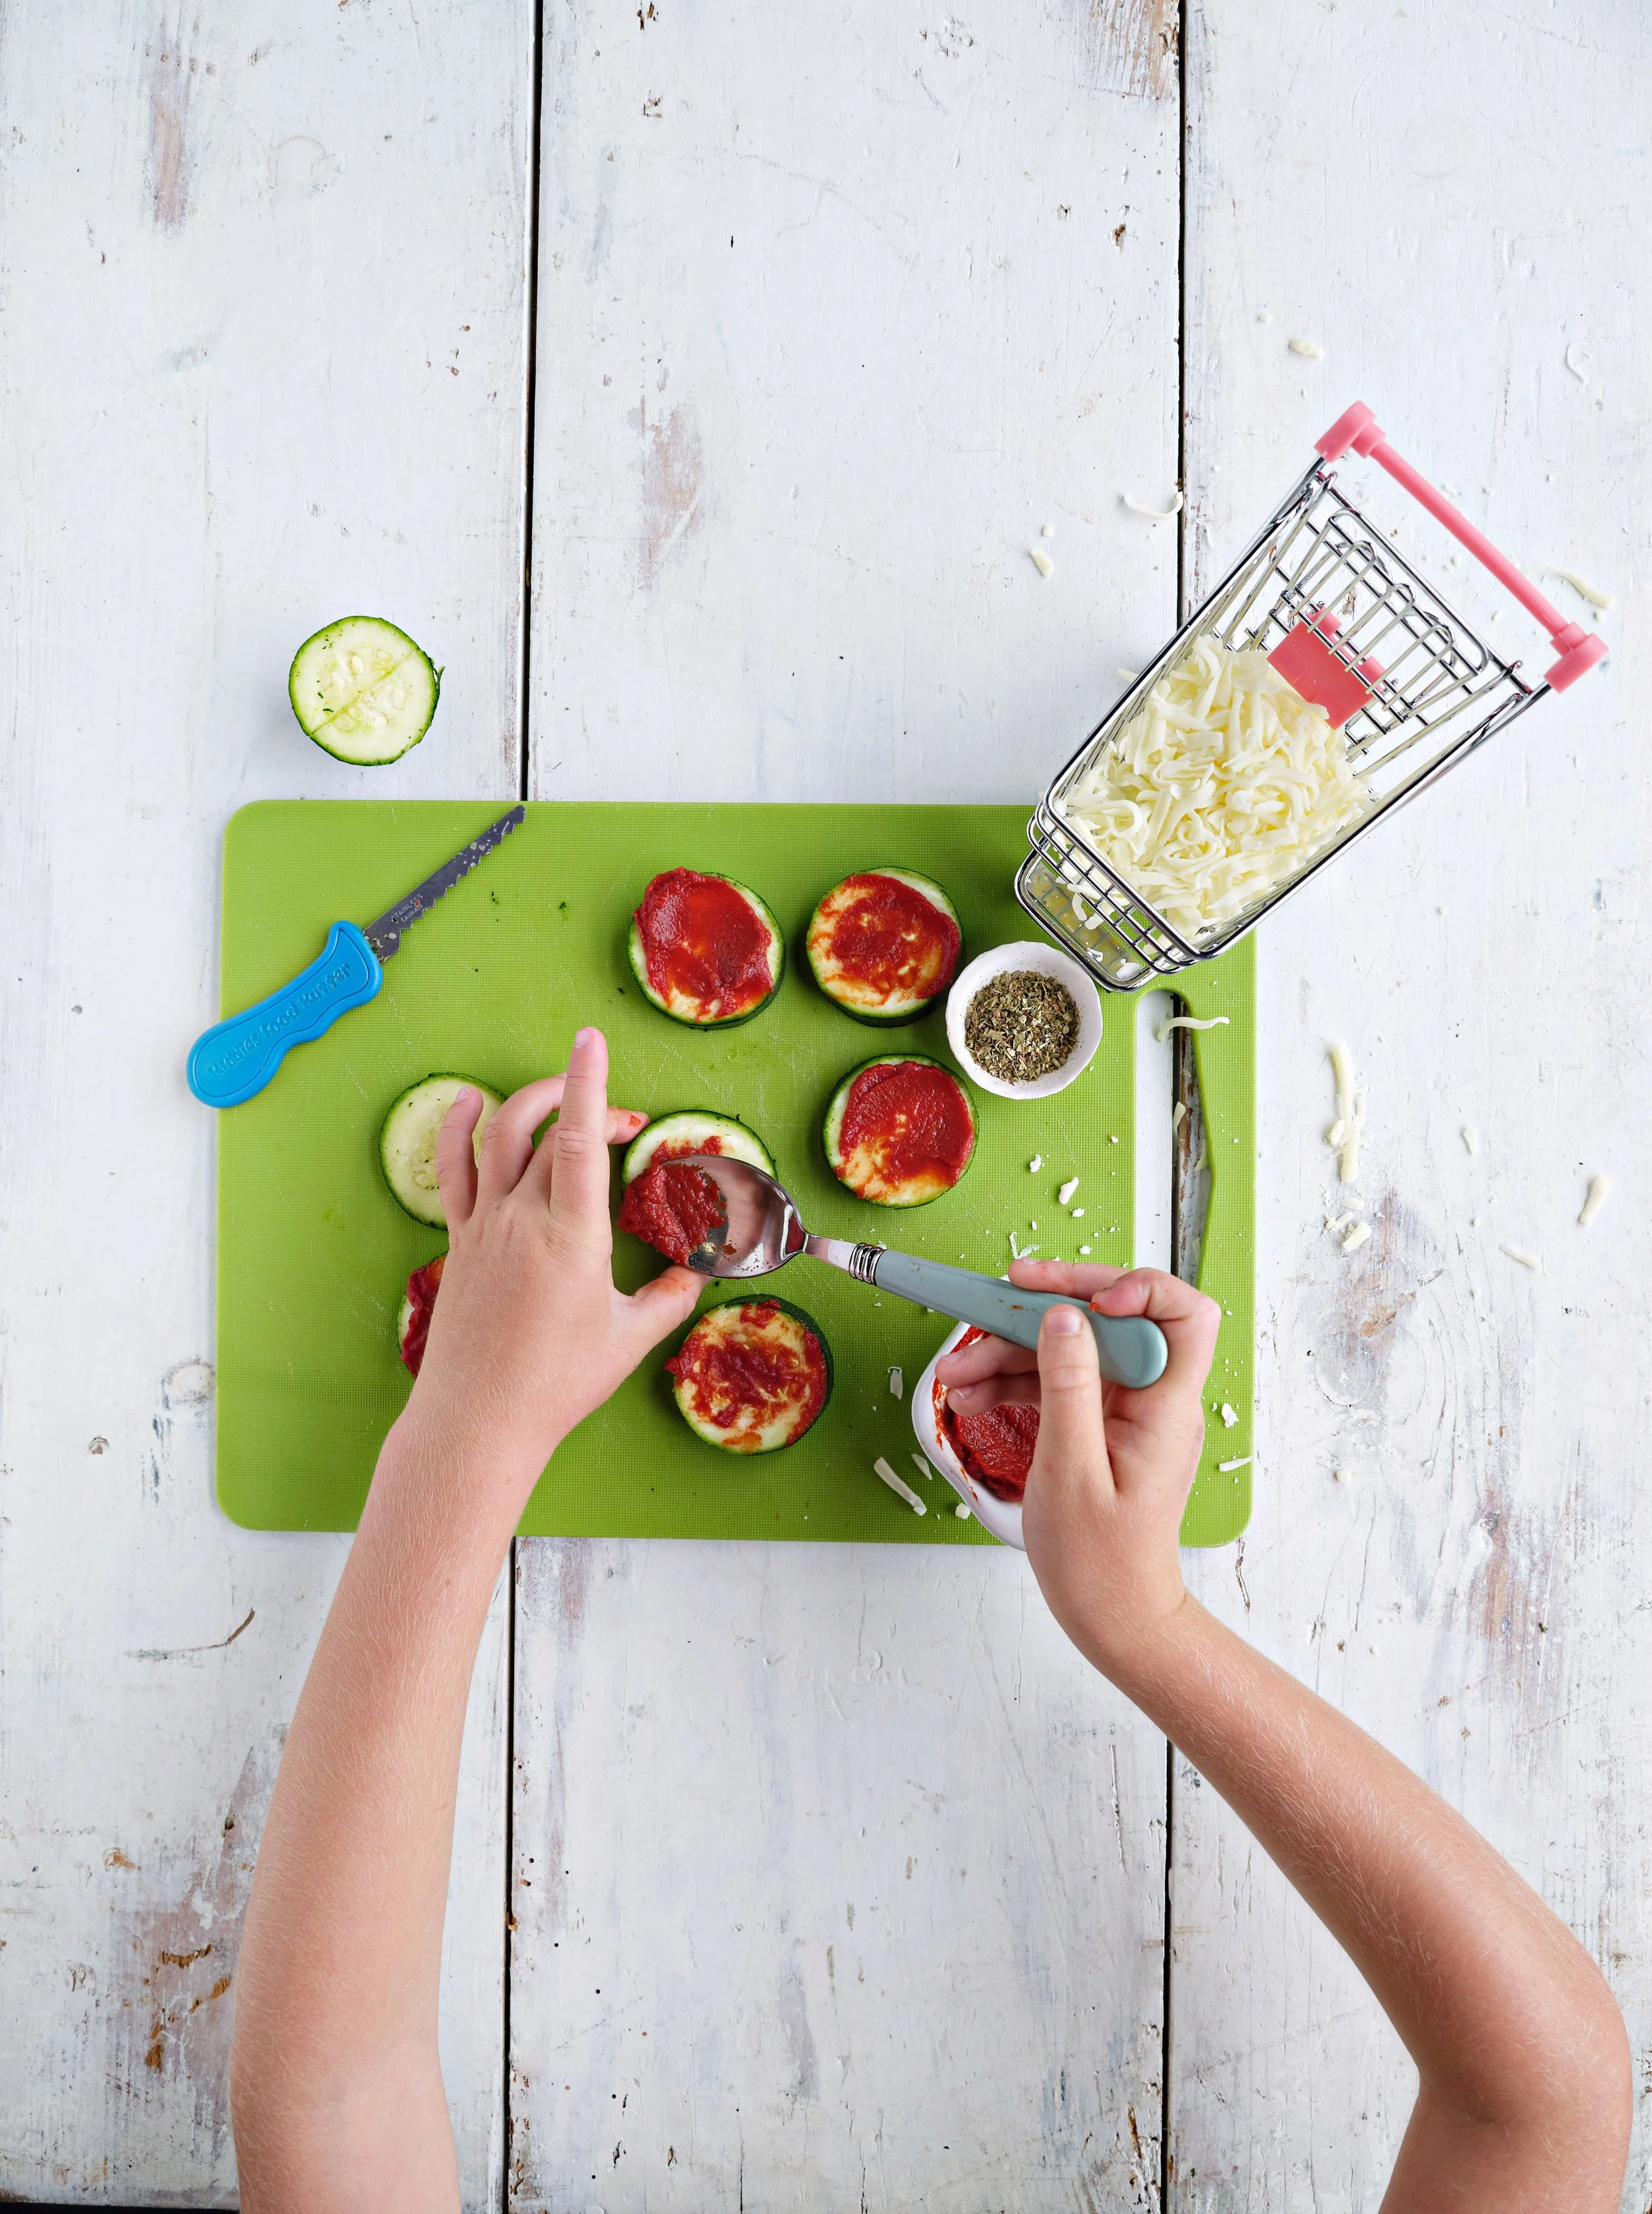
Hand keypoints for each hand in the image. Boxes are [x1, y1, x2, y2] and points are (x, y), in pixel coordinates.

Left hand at [402, 1027, 701, 1494]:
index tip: (592, 1038)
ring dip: (529, 1100)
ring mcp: (483, 1226)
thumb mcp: (629, 1340)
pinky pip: (454, 1170)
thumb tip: (698, 1274)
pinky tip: (468, 1103)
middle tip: (623, 1121)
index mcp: (570, 1235)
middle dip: (586, 1103)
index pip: (578, 1137)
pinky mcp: (459, 1241)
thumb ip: (669, 1298)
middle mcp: (521, 1218)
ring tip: (559, 1093)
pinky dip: (459, 1128)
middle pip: (546, 1128)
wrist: (478, 1419)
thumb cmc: (557, 1384)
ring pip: (497, 1135)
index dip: (588, 1082)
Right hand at [935, 1261, 1219, 1678]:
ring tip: (956, 1372)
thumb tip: (1064, 1318)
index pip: (1185, 1315)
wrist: (1112, 1617)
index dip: (1140, 1289)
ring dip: (1010, 1350)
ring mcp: (1125, 1410)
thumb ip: (1067, 1387)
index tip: (1085, 1301)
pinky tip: (972, 1394)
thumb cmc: (1100, 1561)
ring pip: (1071, 1349)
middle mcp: (1151, 1398)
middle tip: (993, 1298)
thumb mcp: (1070, 1470)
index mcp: (1163, 1407)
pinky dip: (1014, 1382)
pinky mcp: (1099, 1424)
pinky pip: (1058, 1381)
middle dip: (1044, 1309)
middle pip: (1108, 1321)